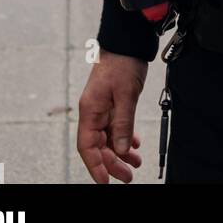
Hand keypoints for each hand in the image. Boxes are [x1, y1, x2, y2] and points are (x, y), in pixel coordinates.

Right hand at [77, 50, 147, 183]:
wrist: (127, 41)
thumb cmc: (123, 62)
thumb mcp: (126, 95)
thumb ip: (123, 123)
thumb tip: (120, 150)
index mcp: (90, 110)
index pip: (87, 146)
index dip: (95, 166)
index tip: (105, 182)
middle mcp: (93, 111)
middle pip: (98, 145)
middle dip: (112, 163)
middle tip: (128, 175)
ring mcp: (102, 107)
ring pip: (108, 138)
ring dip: (120, 152)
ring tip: (135, 163)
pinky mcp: (113, 102)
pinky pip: (115, 126)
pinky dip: (124, 137)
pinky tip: (134, 144)